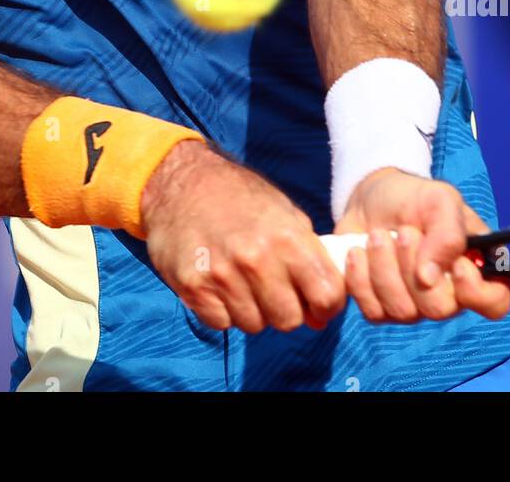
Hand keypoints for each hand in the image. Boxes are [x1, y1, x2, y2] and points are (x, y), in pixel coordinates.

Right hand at [141, 141, 346, 333]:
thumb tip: (322, 312)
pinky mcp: (194, 287)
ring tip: (243, 281)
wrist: (182, 183)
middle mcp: (256, 259)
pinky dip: (224, 310)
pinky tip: (220, 284)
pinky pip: (222, 323)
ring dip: (253, 310)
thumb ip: (309, 257)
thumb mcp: (283, 211)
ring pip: (255, 325)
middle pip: (290, 320)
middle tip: (274, 289)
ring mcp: (222, 275)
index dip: (328, 304)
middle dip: (287, 310)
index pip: (326, 295)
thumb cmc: (239, 196)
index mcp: (286, 237)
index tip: (318, 302)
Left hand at [335, 167, 509, 324]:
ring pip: (404, 311)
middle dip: (413, 266)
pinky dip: (361, 278)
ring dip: (384, 266)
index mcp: (475, 267)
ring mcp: (416, 305)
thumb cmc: (413, 197)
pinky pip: (374, 311)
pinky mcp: (382, 308)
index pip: (495, 303)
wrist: (370, 197)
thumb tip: (429, 278)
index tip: (457, 266)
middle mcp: (449, 293)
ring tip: (377, 235)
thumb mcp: (439, 199)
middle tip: (404, 231)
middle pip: (440, 309)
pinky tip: (358, 252)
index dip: (477, 293)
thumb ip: (447, 234)